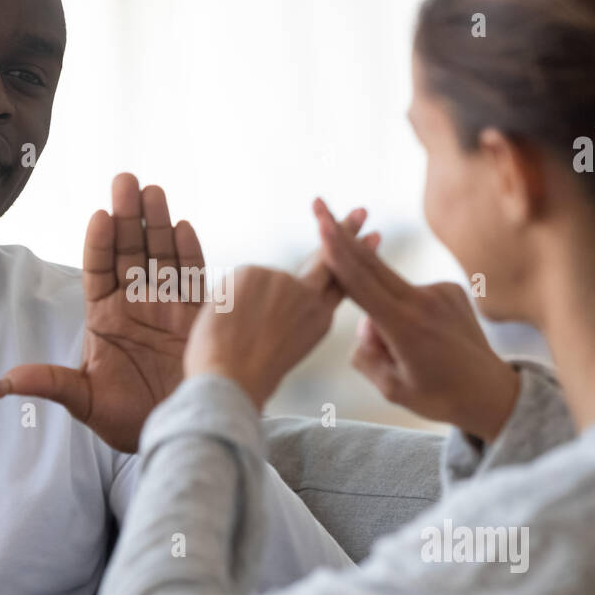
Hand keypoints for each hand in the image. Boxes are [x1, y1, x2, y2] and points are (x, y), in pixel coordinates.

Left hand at [0, 173, 205, 452]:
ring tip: (153, 192)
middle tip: (125, 181)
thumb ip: (53, 384)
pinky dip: (190, 253)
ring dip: (158, 224)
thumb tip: (6, 382)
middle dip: (128, 216)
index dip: (99, 242)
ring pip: (162, 256)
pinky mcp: (197, 318)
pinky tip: (183, 227)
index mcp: (104, 316)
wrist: (177, 434)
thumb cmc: (126, 419)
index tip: (99, 216)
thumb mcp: (85, 402)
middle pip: (131, 251)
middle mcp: (136, 304)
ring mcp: (167, 307)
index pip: (98, 269)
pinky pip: (193, 278)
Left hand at [183, 214, 378, 409]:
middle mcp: (309, 297)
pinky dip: (226, 299)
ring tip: (234, 332)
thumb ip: (289, 318)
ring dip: (244, 301)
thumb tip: (279, 294)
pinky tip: (225, 322)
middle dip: (345, 232)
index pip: (340, 281)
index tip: (370, 236)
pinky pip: (236, 282)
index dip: (353, 258)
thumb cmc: (247, 379)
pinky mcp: (254, 272)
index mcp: (319, 320)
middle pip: (327, 259)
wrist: (230, 383)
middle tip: (360, 211)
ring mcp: (283, 281)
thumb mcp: (283, 349)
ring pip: (260, 281)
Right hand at [312, 198, 519, 441]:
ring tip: (410, 353)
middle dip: (341, 236)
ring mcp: (441, 292)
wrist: (492, 394)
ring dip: (381, 309)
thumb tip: (364, 324)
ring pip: (389, 289)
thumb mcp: (391, 388)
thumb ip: (366, 354)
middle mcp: (424, 302)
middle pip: (371, 263)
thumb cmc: (439, 397)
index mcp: (405, 327)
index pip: (362, 284)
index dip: (337, 253)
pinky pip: (410, 295)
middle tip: (318, 205)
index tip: (321, 226)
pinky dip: (404, 311)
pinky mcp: (452, 290)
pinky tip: (426, 340)